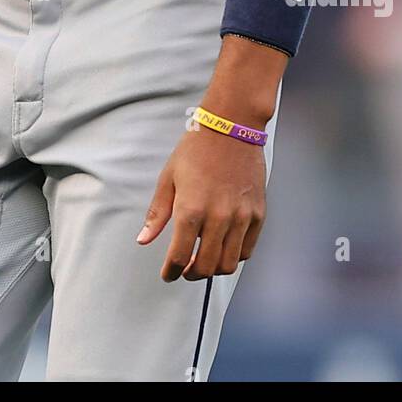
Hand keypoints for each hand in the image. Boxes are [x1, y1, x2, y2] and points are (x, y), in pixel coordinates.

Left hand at [137, 123, 266, 280]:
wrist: (232, 126)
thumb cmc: (197, 149)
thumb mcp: (169, 178)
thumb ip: (157, 213)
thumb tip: (143, 240)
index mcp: (190, 209)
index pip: (178, 257)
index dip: (170, 272)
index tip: (168, 274)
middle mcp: (217, 218)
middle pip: (204, 267)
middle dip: (191, 275)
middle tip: (185, 270)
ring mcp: (241, 217)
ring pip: (227, 264)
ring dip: (213, 269)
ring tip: (204, 261)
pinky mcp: (258, 214)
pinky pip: (246, 250)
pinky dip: (234, 257)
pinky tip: (222, 248)